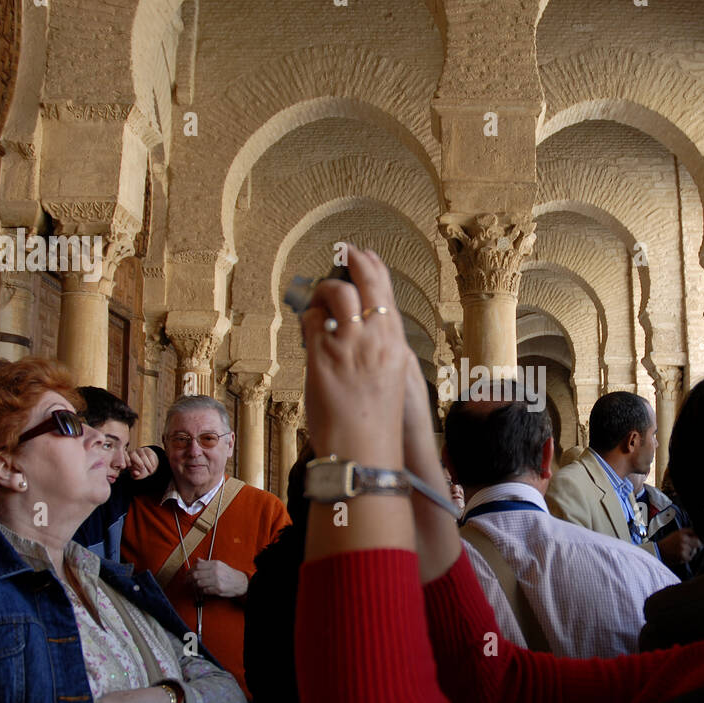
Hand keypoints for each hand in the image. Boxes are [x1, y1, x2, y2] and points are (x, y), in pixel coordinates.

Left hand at [128, 446, 158, 478]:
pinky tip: (153, 466)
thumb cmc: (139, 471)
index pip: (125, 457)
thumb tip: (136, 473)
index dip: (127, 460)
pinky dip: (152, 461)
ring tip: (151, 471)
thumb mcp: (136, 474)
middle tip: (143, 469)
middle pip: (133, 455)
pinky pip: (149, 454)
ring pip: (142, 455)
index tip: (132, 467)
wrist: (147, 467)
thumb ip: (135, 474)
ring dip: (147, 464)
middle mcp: (131, 452)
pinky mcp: (147, 449)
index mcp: (126, 459)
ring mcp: (139, 450)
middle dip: (139, 462)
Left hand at [188, 559, 248, 597]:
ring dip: (195, 585)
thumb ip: (207, 563)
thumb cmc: (229, 574)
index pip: (198, 566)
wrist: (240, 583)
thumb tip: (197, 560)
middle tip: (186, 581)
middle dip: (189, 578)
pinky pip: (204, 590)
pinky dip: (201, 591)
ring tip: (194, 586)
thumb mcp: (219, 565)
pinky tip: (201, 590)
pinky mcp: (217, 589)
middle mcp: (216, 571)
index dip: (190, 570)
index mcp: (215, 564)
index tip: (187, 573)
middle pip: (196, 574)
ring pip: (198, 583)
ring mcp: (216, 580)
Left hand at [300, 245, 408, 468]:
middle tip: (345, 250)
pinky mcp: (324, 355)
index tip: (367, 257)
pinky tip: (308, 324)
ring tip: (319, 296)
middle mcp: (376, 341)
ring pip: (338, 294)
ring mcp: (350, 346)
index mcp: (395, 348)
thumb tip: (358, 334)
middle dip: (355, 262)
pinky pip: (313, 320)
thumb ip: (378, 355)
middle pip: (368, 285)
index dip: (376, 272)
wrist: (364, 452)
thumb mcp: (389, 384)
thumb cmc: (375, 426)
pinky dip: (309, 318)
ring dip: (325, 288)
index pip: (388, 298)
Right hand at [657, 527, 701, 564]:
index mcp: (682, 534)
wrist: (658, 551)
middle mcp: (684, 541)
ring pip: (694, 551)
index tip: (696, 539)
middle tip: (693, 545)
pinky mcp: (683, 557)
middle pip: (698, 542)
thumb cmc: (667, 542)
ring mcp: (684, 549)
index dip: (698, 537)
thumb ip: (688, 531)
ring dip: (691, 551)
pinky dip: (687, 556)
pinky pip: (690, 557)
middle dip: (697, 544)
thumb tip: (697, 532)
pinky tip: (680, 554)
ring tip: (681, 550)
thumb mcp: (676, 533)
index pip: (696, 534)